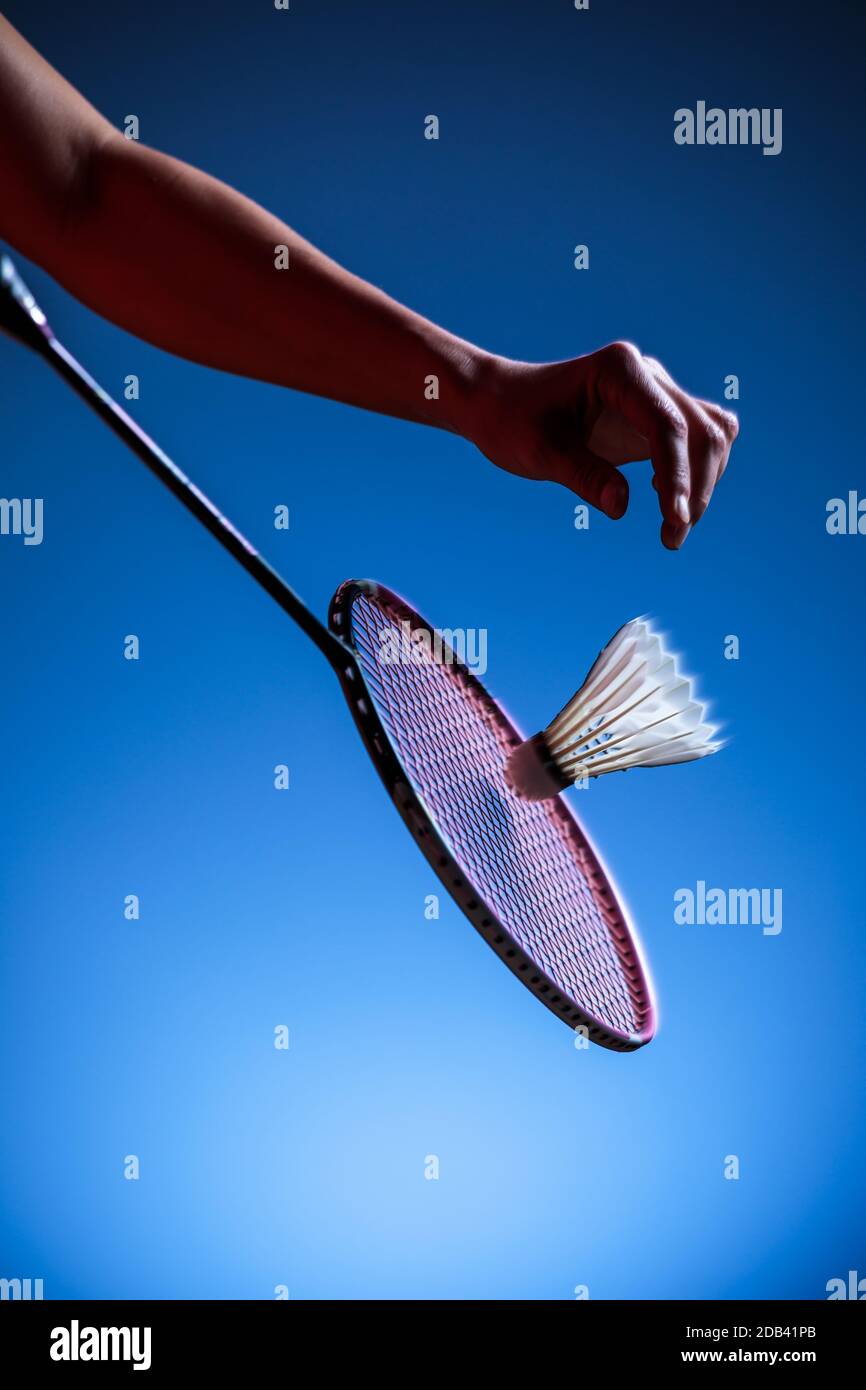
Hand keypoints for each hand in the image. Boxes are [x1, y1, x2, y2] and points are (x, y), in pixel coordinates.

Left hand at [468, 343, 737, 547]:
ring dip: (704, 482)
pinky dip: (696, 472)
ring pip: (711, 433)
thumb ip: (582, 475)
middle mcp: (646, 375)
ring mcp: (654, 393)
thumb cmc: (513, 421)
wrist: (500, 403)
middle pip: (701, 430)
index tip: (673, 520)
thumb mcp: (540, 452)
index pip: (667, 424)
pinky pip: (697, 440)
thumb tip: (622, 508)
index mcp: (619, 371)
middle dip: (695, 487)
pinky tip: (664, 500)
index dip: (677, 475)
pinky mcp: (654, 415)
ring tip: (672, 529)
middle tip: (671, 538)